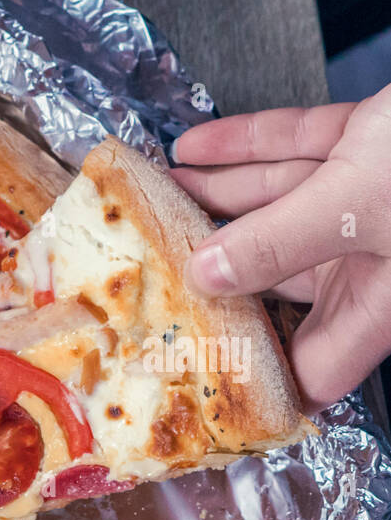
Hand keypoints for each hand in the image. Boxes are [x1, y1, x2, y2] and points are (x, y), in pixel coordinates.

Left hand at [172, 89, 390, 410]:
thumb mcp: (355, 209)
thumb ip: (276, 244)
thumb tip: (208, 273)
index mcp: (380, 304)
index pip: (311, 370)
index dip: (259, 374)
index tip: (196, 371)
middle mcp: (375, 264)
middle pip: (275, 280)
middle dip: (213, 269)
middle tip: (151, 266)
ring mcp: (374, 205)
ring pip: (278, 207)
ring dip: (216, 198)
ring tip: (158, 197)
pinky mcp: (378, 146)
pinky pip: (302, 150)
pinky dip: (249, 145)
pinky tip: (197, 146)